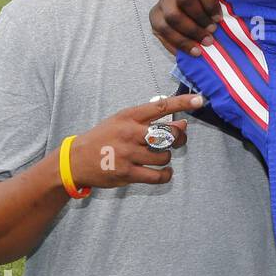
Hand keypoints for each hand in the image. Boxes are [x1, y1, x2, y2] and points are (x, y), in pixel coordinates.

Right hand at [68, 95, 202, 188]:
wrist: (75, 160)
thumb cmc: (104, 138)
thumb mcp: (121, 121)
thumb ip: (150, 121)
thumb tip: (182, 123)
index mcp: (128, 117)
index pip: (160, 106)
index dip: (182, 103)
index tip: (199, 100)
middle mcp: (129, 133)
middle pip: (168, 134)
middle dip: (180, 137)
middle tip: (178, 139)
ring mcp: (128, 154)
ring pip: (164, 156)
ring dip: (166, 157)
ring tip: (158, 157)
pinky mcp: (127, 173)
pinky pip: (158, 175)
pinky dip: (166, 174)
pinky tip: (165, 172)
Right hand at [149, 0, 226, 56]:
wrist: (203, 18)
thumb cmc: (218, 8)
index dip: (210, 1)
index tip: (219, 19)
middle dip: (199, 19)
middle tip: (212, 33)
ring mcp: (164, 0)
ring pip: (172, 16)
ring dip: (189, 33)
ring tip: (204, 45)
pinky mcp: (155, 16)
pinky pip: (161, 30)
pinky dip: (178, 43)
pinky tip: (192, 52)